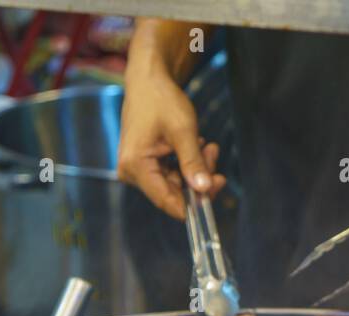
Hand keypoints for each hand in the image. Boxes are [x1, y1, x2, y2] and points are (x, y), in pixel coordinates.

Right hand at [117, 35, 224, 219]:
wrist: (148, 80)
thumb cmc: (160, 99)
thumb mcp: (183, 131)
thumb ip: (193, 162)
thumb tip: (204, 189)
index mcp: (135, 165)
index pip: (166, 201)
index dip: (193, 202)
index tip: (216, 188)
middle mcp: (132, 172)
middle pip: (174, 192)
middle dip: (199, 177)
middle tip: (213, 154)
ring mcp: (138, 169)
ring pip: (177, 183)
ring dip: (196, 167)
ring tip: (207, 145)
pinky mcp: (146, 164)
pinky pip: (172, 174)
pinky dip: (188, 162)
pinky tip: (197, 145)